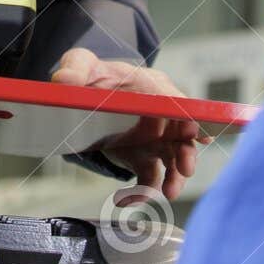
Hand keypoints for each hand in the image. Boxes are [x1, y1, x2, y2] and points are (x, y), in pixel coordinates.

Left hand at [50, 47, 212, 198]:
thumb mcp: (82, 63)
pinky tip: (124, 200)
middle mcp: (160, 116)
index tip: (200, 134)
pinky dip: (140, 193)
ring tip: (168, 193)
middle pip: (183, 135)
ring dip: (174, 178)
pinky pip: (147, 178)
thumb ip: (75, 68)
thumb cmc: (96, 74)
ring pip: (171, 161)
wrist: (92, 92)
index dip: (190, 117)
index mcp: (151, 87)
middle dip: (187, 152)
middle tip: (185, 168)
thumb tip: (63, 81)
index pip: (176, 101)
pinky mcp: (141, 157)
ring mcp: (154, 139)